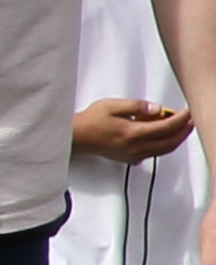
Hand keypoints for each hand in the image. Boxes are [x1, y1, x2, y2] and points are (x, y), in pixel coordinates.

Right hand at [80, 97, 195, 164]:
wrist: (76, 137)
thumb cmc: (90, 121)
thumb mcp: (112, 105)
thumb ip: (136, 106)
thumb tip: (156, 109)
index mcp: (132, 133)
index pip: (166, 127)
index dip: (180, 119)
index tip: (186, 111)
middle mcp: (135, 147)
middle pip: (170, 142)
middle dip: (183, 131)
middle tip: (189, 120)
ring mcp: (134, 155)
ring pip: (164, 150)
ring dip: (176, 139)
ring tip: (181, 127)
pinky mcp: (130, 159)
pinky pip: (155, 153)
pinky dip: (165, 144)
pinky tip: (163, 135)